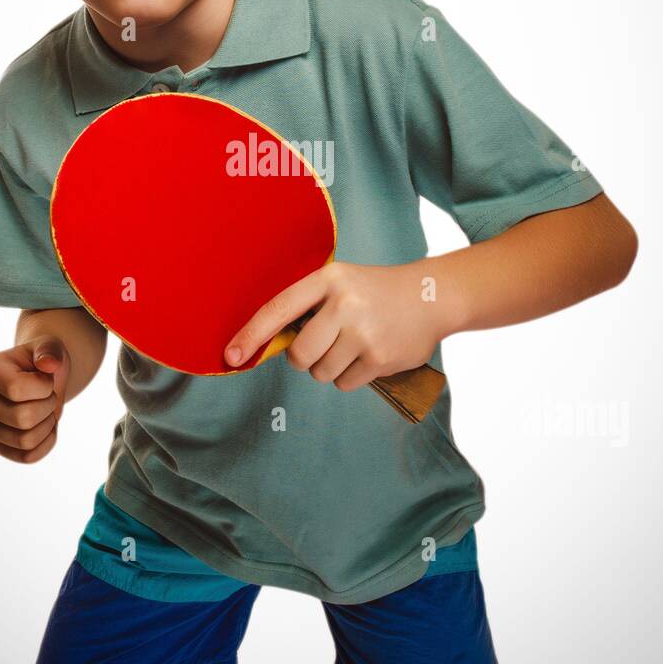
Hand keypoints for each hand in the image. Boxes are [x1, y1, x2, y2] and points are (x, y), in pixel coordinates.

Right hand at [0, 335, 70, 463]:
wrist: (42, 377)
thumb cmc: (43, 361)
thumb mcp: (50, 347)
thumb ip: (50, 350)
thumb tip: (48, 364)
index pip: (16, 389)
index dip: (43, 386)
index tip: (46, 377)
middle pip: (22, 419)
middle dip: (48, 405)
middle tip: (49, 395)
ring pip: (25, 441)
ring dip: (48, 424)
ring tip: (47, 409)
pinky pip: (28, 457)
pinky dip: (47, 443)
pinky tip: (47, 426)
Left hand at [224, 260, 443, 391]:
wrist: (432, 297)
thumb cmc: (375, 292)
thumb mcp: (341, 283)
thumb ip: (308, 307)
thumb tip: (268, 343)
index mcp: (328, 279)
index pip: (278, 310)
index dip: (251, 336)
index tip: (231, 356)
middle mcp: (344, 303)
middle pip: (299, 355)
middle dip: (305, 359)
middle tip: (325, 343)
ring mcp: (363, 332)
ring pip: (321, 372)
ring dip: (331, 367)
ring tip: (354, 344)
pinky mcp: (380, 358)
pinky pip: (344, 383)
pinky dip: (351, 375)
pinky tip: (370, 355)